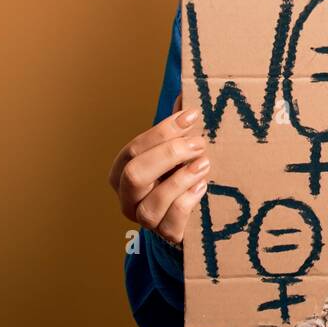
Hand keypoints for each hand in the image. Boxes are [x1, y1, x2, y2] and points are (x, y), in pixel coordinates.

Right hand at [108, 94, 210, 244]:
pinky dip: (188, 201)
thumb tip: (187, 90)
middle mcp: (127, 197)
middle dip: (169, 154)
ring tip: (205, 163)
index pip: (134, 149)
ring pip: (152, 203)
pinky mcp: (166, 236)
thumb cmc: (179, 173)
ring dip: (181, 179)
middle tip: (199, 143)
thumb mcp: (176, 149)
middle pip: (135, 174)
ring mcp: (144, 220)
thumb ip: (178, 125)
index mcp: (122, 171)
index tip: (191, 116)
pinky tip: (203, 186)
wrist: (190, 215)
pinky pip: (171, 222)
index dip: (162, 131)